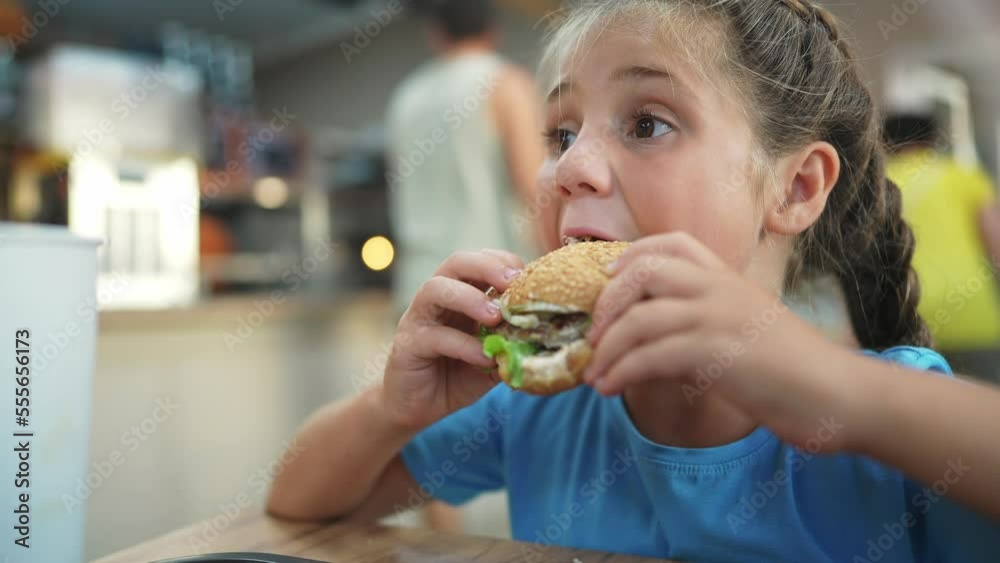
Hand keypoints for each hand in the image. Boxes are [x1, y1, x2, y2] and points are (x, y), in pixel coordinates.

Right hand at [381, 250, 523, 429]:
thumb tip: (547, 336)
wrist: (419, 407)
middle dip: (486, 266)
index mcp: (460, 294)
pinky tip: (485, 357)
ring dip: (469, 298)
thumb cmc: (458, 375)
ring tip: (496, 316)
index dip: (503, 262)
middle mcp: (437, 299)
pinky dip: (463, 344)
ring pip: (435, 289)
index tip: (527, 277)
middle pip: (456, 263)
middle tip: (511, 283)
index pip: (480, 261)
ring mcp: (418, 319)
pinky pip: (434, 336)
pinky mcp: (407, 345)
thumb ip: (512, 343)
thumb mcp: (492, 356)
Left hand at [584, 233, 851, 450]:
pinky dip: (623, 371)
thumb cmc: (792, 366)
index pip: (672, 243)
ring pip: (640, 319)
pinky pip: (652, 356)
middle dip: (607, 305)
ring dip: (606, 350)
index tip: (608, 280)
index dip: (631, 256)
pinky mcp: (718, 354)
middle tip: (592, 337)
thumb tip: (653, 334)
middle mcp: (721, 287)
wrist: (840, 394)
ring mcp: (719, 317)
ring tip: (593, 376)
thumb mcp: (747, 325)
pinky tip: (610, 388)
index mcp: (728, 276)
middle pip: (643, 272)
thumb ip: (706, 317)